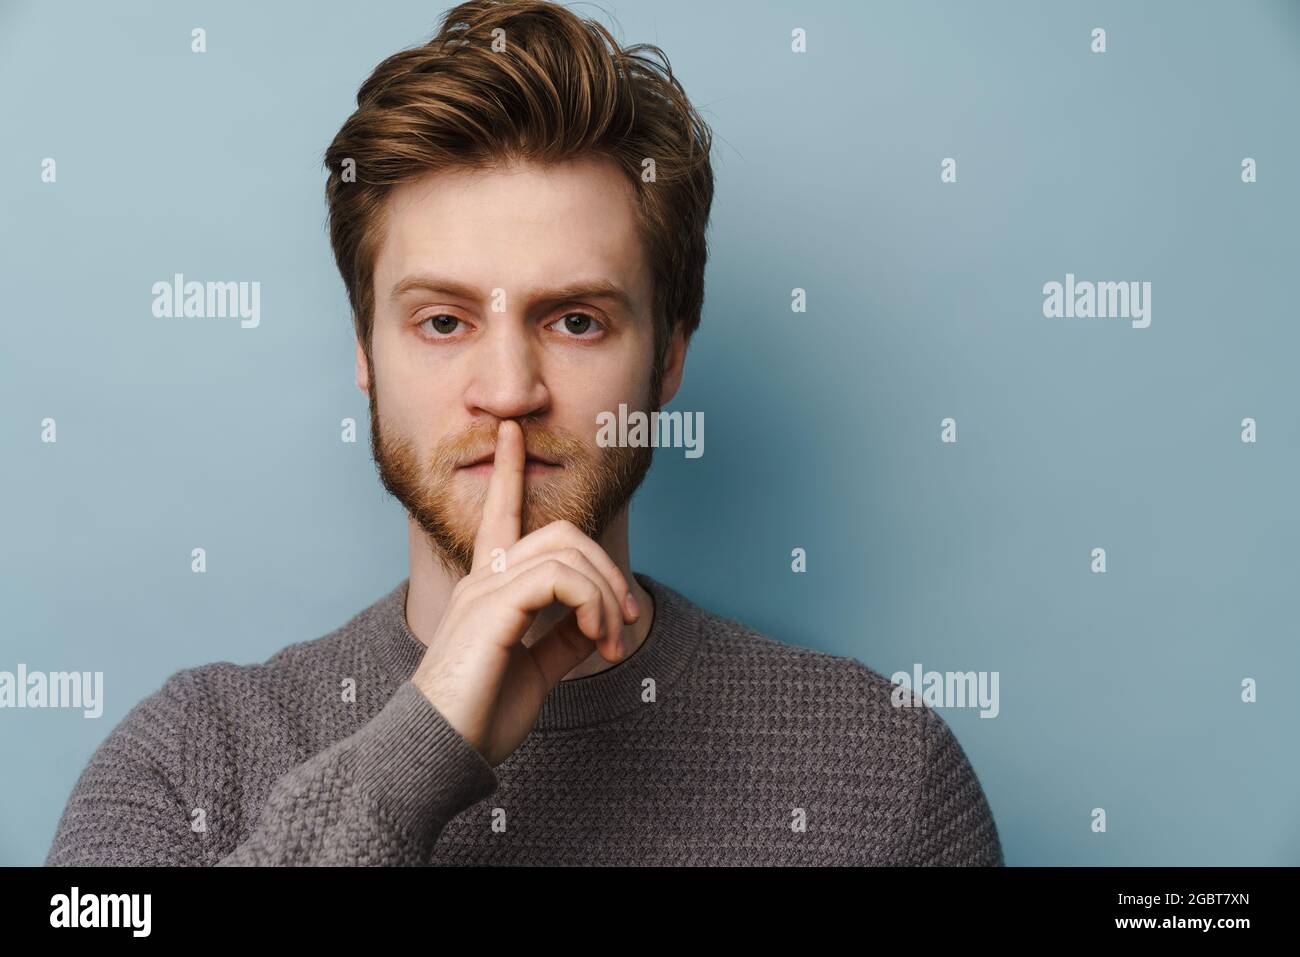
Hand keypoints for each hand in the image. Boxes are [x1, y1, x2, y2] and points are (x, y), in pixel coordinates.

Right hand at [409, 419, 640, 765]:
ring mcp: (484, 590)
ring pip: (568, 553)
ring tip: (612, 642)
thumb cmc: (479, 717)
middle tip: (624, 620)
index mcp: (487, 589)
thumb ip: (563, 639)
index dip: (509, 471)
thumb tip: (596, 621)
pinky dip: (593, 606)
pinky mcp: (493, 609)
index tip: (513, 433)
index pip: (500, 515)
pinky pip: (560, 580)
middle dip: (606, 569)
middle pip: (561, 534)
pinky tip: (599, 640)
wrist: (441, 752)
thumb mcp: (535, 671)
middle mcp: (482, 580)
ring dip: (606, 597)